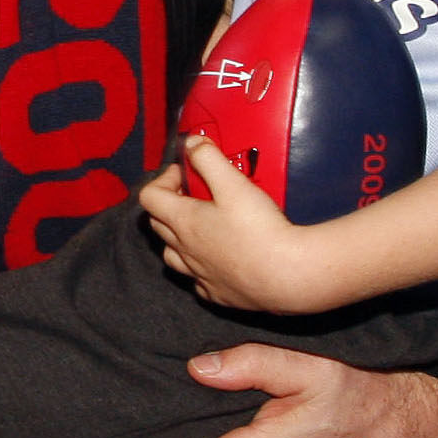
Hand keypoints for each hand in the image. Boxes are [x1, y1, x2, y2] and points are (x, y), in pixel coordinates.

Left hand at [137, 136, 334, 313]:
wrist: (288, 276)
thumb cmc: (260, 229)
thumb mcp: (234, 184)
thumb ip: (209, 159)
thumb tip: (191, 143)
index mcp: (184, 222)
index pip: (150, 197)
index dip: (163, 179)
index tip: (185, 174)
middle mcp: (184, 251)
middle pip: (158, 224)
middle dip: (170, 204)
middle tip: (195, 195)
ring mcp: (199, 275)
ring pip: (172, 255)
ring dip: (178, 238)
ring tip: (201, 228)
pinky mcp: (218, 294)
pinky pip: (197, 281)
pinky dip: (200, 268)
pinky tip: (217, 261)